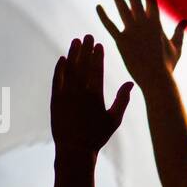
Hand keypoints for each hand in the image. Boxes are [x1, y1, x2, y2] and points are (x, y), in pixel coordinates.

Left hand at [50, 35, 131, 154]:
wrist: (74, 150)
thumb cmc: (97, 136)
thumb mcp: (114, 120)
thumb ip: (123, 100)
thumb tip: (131, 83)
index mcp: (95, 96)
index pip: (96, 70)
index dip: (98, 56)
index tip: (99, 44)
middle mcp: (79, 92)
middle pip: (82, 65)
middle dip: (86, 49)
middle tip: (88, 36)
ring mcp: (65, 95)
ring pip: (69, 69)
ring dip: (72, 54)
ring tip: (76, 41)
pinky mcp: (55, 100)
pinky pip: (57, 80)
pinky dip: (60, 68)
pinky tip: (63, 59)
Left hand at [97, 0, 186, 89]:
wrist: (157, 79)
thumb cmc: (168, 66)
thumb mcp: (176, 47)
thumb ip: (179, 32)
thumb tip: (186, 21)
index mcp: (157, 23)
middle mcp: (144, 23)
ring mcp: (132, 31)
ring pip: (122, 8)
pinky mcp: (122, 41)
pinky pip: (110, 26)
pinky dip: (104, 16)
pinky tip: (98, 7)